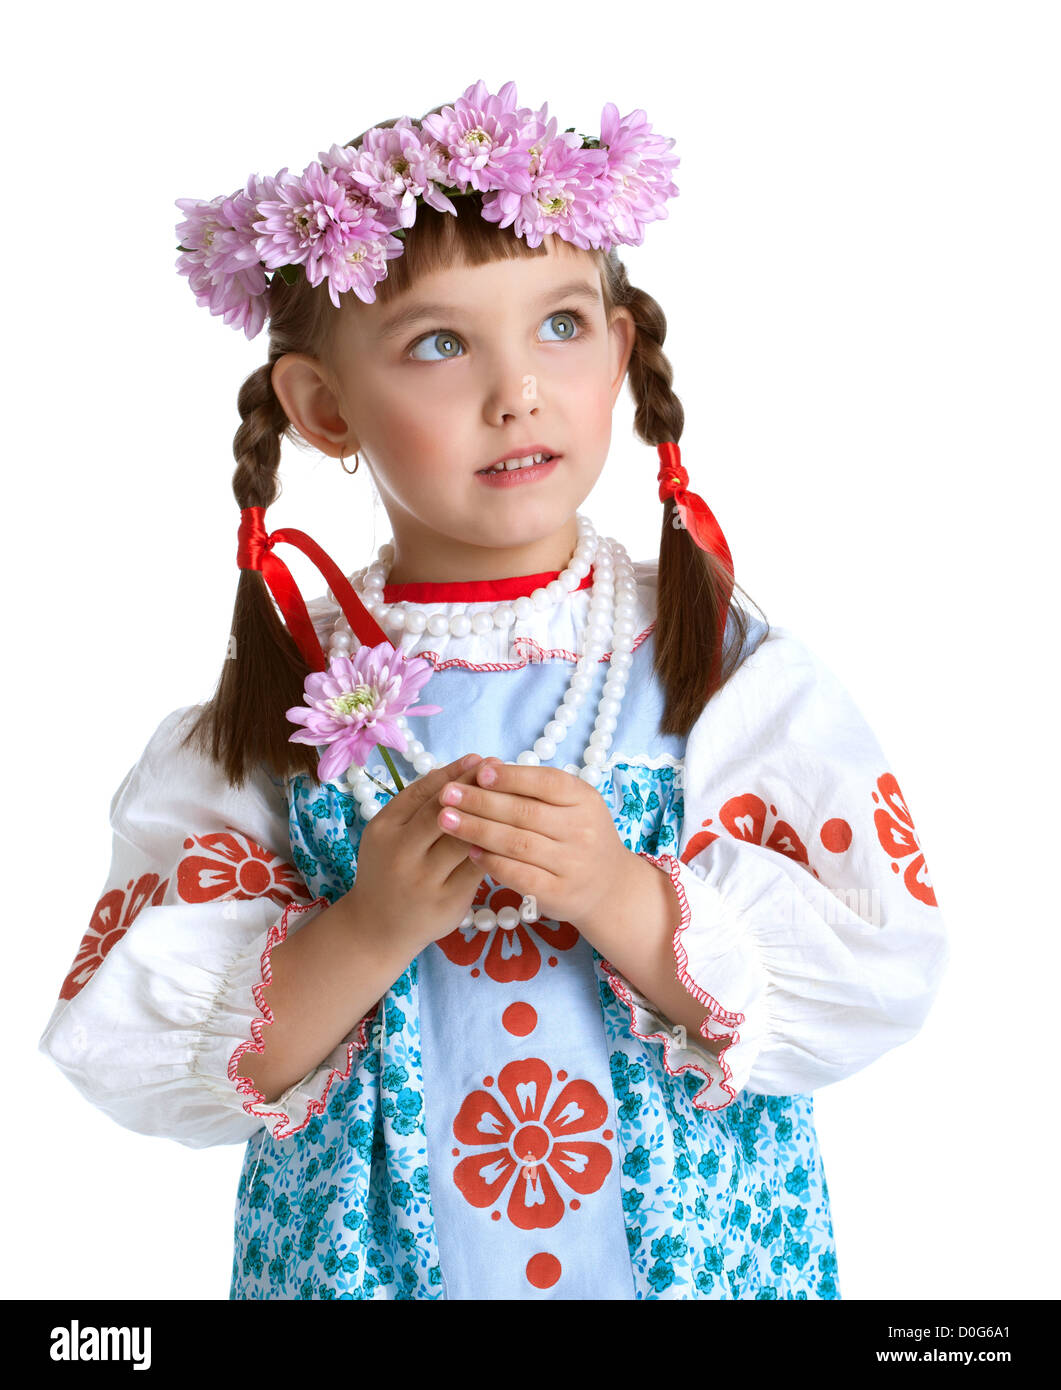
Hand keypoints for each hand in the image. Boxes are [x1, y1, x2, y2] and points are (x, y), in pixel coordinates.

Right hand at [351, 753, 490, 954]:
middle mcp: (401, 854)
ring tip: (511, 797)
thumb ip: (419, 804)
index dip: (455, 772)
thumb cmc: (389, 869)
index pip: (424, 792)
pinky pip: (477, 866)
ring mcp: (424, 880)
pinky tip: (510, 831)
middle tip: (501, 770)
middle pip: (444, 812)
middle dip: (475, 788)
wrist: (378, 928)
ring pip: (464, 839)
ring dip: (489, 815)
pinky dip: (494, 846)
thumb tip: (465, 766)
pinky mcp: (448, 901)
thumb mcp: (390, 833)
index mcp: (384, 829)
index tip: (480, 759)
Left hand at [434, 757, 633, 931]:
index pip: (546, 783)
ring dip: (477, 830)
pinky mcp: (559, 893)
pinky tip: (468, 851)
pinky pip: (519, 875)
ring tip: (446, 820)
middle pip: (525, 812)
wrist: (609, 888)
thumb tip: (485, 771)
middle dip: (481, 802)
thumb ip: (535, 790)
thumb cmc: (577, 836)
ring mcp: (573, 864)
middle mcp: (583, 830)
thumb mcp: (571, 806)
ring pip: (517, 843)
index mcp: (585, 800)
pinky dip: (491, 862)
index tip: (477, 772)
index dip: (511, 777)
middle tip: (447, 794)